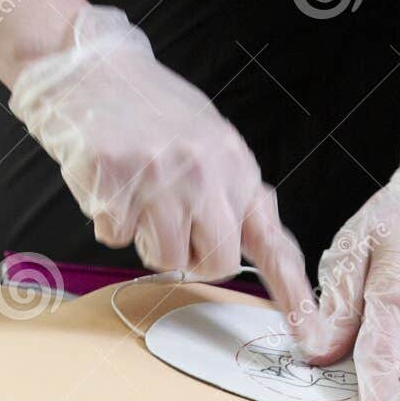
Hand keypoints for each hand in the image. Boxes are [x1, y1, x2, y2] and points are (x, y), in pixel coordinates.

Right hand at [9, 7, 312, 312]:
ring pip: (163, 258)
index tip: (310, 333)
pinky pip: (115, 237)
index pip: (272, 239)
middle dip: (193, 258)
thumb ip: (231, 188)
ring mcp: (158, 178)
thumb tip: (253, 234)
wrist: (89, 67)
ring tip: (138, 194)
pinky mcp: (113, 182)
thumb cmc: (148, 107)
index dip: (292, 291)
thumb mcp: (209, 139)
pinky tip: (109, 182)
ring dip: (146, 239)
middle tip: (173, 224)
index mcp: (235, 164)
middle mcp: (204, 173)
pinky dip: (108, 219)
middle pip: (214, 262)